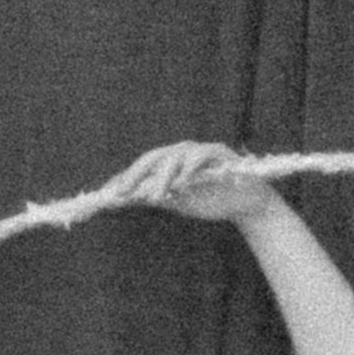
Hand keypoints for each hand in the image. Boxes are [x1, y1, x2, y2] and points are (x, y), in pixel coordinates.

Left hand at [110, 141, 279, 226]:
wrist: (245, 204)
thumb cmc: (211, 200)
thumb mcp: (180, 202)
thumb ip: (157, 197)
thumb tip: (130, 198)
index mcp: (170, 161)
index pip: (144, 166)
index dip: (126, 177)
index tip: (108, 194)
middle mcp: (181, 152)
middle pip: (153, 157)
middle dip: (136, 174)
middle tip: (123, 193)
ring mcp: (199, 151)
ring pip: (174, 157)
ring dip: (163, 178)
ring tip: (155, 197)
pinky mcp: (219, 153)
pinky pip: (200, 158)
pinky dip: (189, 171)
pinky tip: (180, 185)